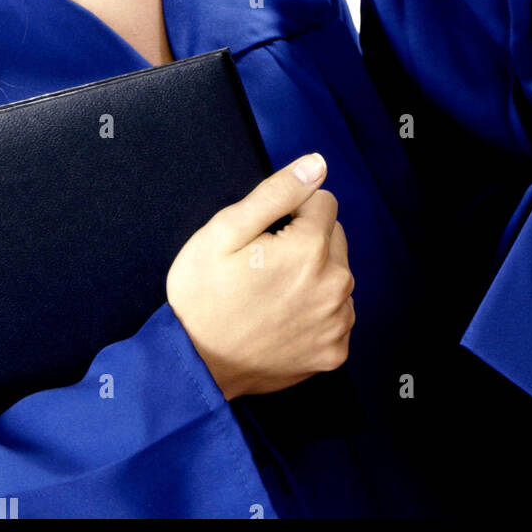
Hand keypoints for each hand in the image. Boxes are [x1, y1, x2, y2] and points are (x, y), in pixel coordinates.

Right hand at [166, 152, 354, 399]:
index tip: (264, 237)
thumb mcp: (224, 231)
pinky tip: (284, 319)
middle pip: (335, 236)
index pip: (322, 201)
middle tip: (265, 265)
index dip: (290, 213)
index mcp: (310, 249)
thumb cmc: (202, 295)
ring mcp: (338, 322)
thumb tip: (318, 165)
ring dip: (315, 276)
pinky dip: (317, 312)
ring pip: (338, 274)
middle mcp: (335, 285)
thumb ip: (277, 192)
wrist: (193, 366)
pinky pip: (337, 313)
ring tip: (272, 294)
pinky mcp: (335, 351)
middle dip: (307, 241)